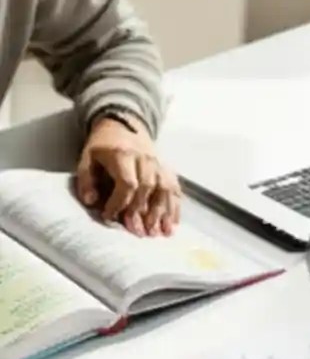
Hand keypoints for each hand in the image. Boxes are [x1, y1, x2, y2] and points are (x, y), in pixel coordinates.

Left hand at [75, 115, 180, 236]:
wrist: (123, 125)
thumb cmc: (102, 146)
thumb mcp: (87, 158)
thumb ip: (86, 180)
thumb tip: (91, 202)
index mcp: (123, 155)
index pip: (127, 182)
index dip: (120, 202)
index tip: (110, 216)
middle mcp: (145, 159)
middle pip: (148, 188)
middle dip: (142, 212)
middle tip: (137, 232)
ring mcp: (159, 164)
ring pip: (165, 190)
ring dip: (163, 213)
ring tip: (160, 233)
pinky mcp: (166, 169)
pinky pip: (175, 189)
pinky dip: (175, 207)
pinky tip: (173, 223)